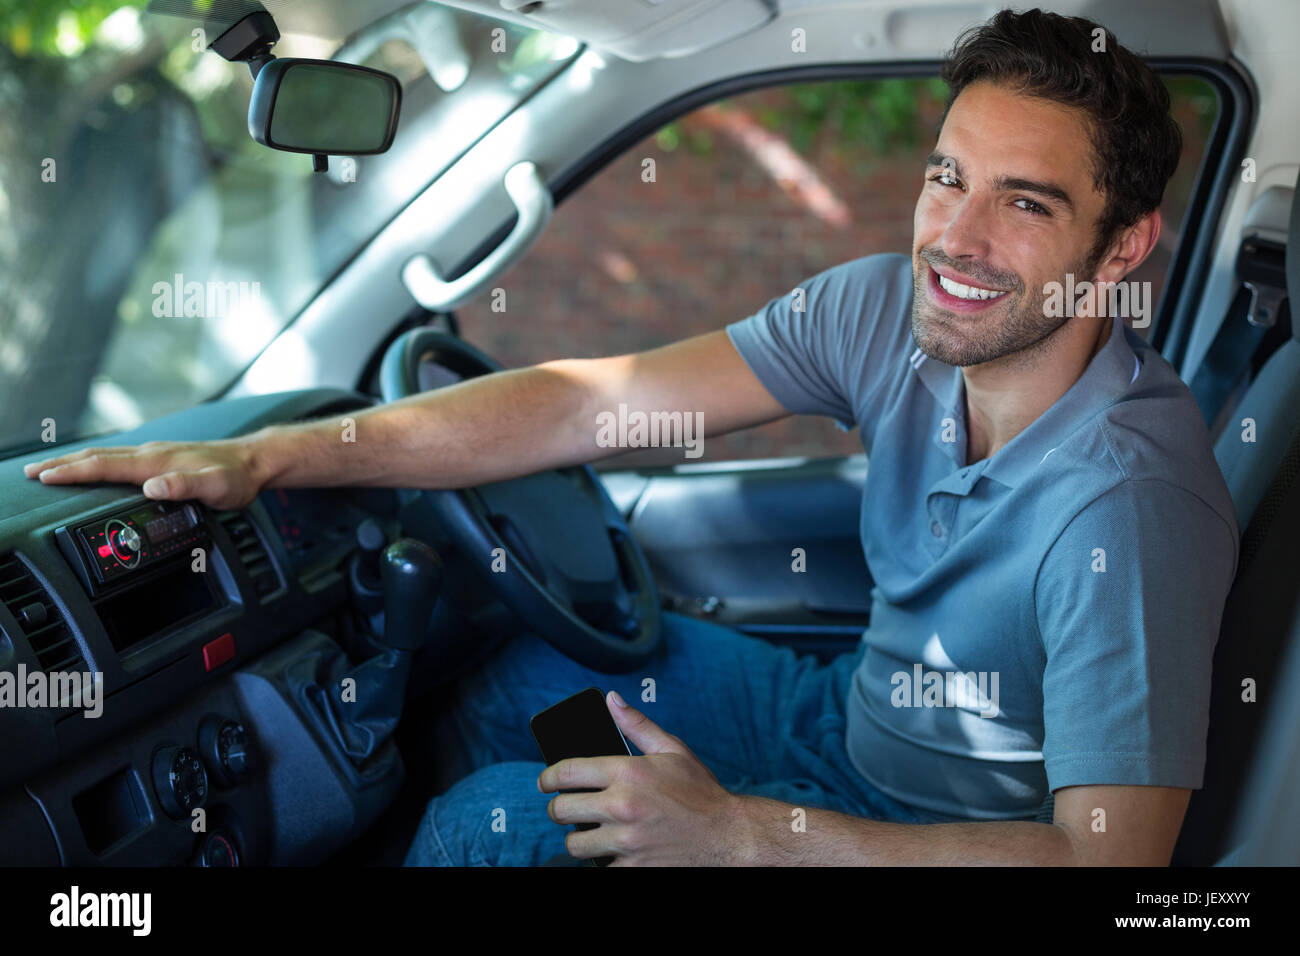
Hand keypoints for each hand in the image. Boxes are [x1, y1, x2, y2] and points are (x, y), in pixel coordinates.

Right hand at [23, 437, 267, 509]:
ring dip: (73, 461)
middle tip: (28, 474)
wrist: (253, 461)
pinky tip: (90, 466)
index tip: (44, 478)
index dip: (73, 473)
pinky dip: (95, 462)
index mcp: (156, 461)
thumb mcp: (216, 487)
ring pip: (104, 456)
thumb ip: (185, 486)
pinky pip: (118, 458)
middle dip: (60, 465)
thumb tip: (152, 488)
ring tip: (47, 469)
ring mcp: (154, 453)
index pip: (104, 467)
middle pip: (95, 458)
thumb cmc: (236, 477)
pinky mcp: (159, 457)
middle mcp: (150, 453)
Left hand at [537, 691, 747, 865]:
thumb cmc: (700, 791)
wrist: (728, 836)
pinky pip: (599, 866)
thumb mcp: (672, 749)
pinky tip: (615, 849)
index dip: (547, 777)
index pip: (566, 772)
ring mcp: (626, 841)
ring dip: (578, 838)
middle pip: (560, 811)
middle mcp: (622, 806)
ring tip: (589, 831)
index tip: (545, 782)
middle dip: (559, 808)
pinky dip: (604, 859)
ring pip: (574, 844)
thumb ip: (636, 725)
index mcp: (627, 772)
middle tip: (566, 808)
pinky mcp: (633, 868)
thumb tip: (611, 700)